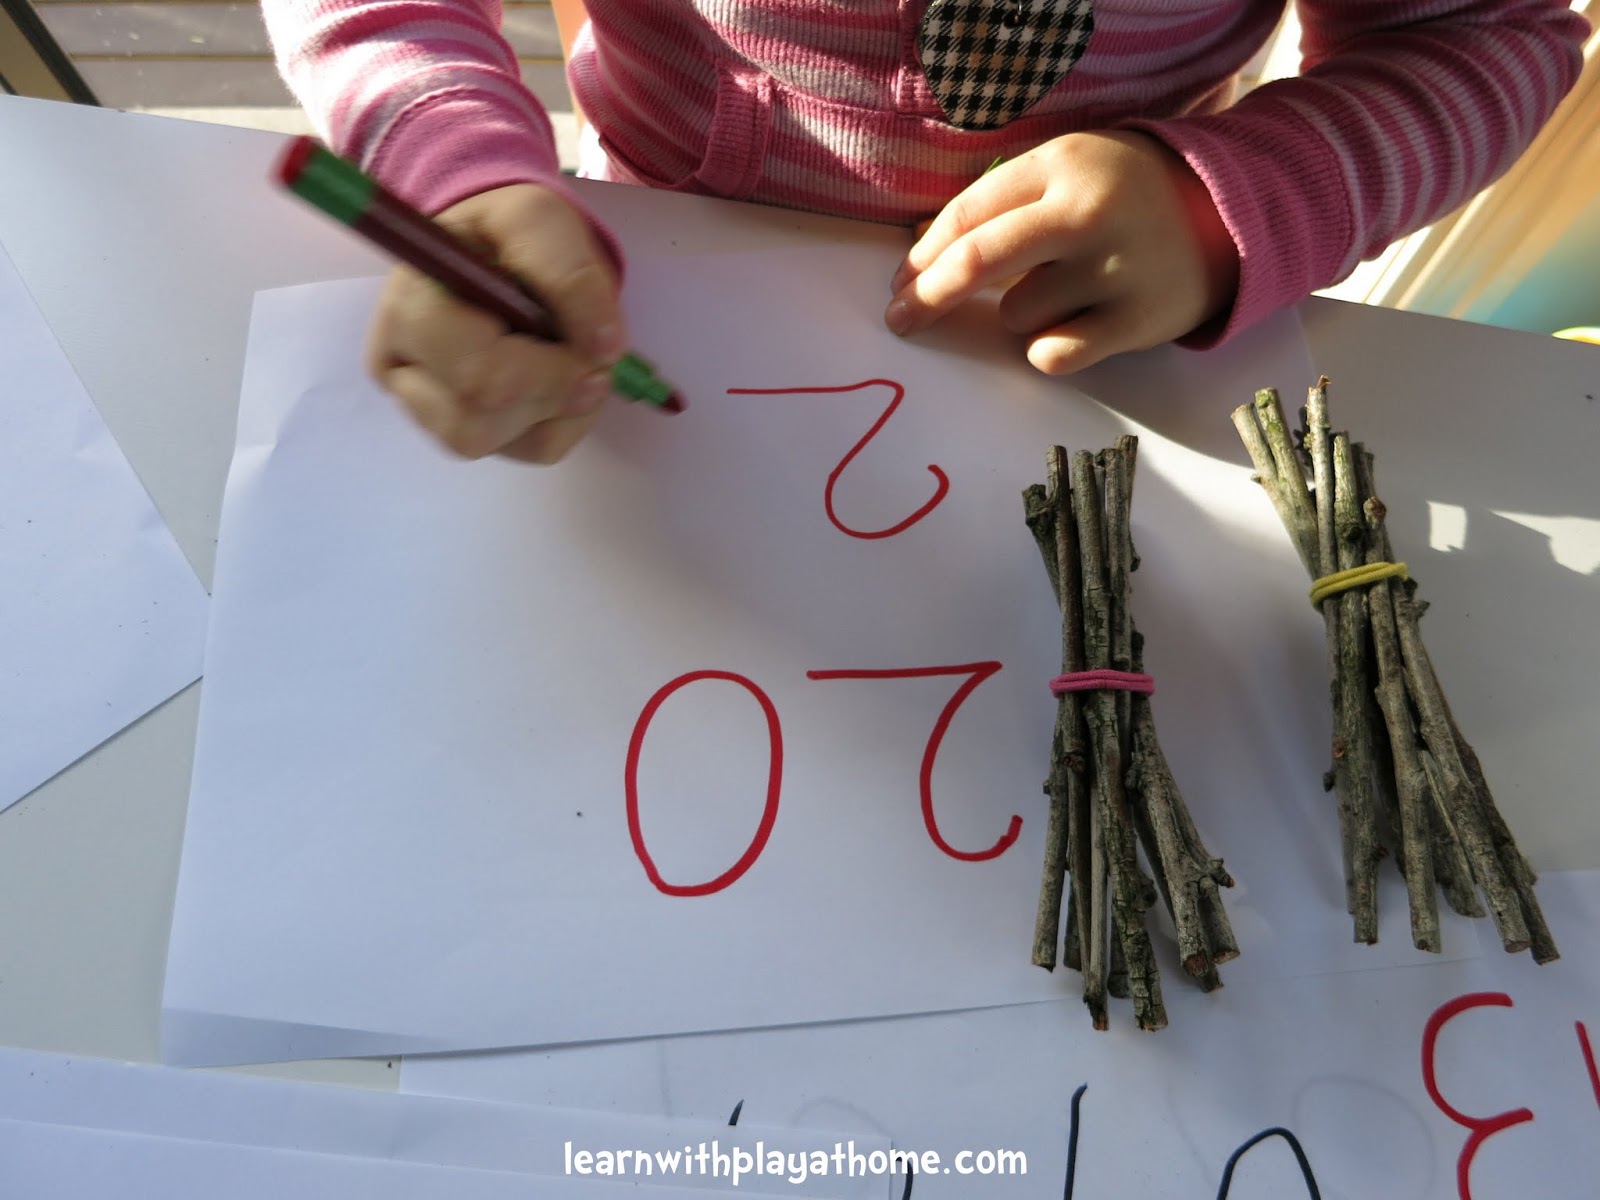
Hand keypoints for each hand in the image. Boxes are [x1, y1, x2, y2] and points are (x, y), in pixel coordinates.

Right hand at [367, 183, 624, 463]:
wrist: (493, 249)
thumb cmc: (505, 235)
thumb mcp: (539, 221)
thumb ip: (570, 275)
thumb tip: (603, 349)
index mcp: (409, 307)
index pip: (475, 373)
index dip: (547, 375)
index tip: (597, 349)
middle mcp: (399, 364)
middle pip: (477, 422)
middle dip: (553, 394)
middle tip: (586, 354)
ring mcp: (422, 405)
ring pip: (496, 443)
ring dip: (556, 411)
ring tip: (567, 361)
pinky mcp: (455, 429)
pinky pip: (520, 451)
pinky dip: (557, 423)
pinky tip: (555, 382)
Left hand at [885, 131, 1238, 373]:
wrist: (1227, 218)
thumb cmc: (1124, 197)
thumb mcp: (1066, 173)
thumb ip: (999, 204)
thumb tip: (919, 251)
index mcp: (1064, 164)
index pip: (969, 213)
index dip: (925, 253)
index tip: (902, 282)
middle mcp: (1089, 211)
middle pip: (979, 259)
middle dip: (928, 295)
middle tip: (900, 319)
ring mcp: (1116, 268)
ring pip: (1016, 313)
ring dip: (1018, 314)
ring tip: (1062, 294)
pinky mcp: (1137, 320)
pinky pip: (1052, 354)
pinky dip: (1046, 349)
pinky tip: (1073, 328)